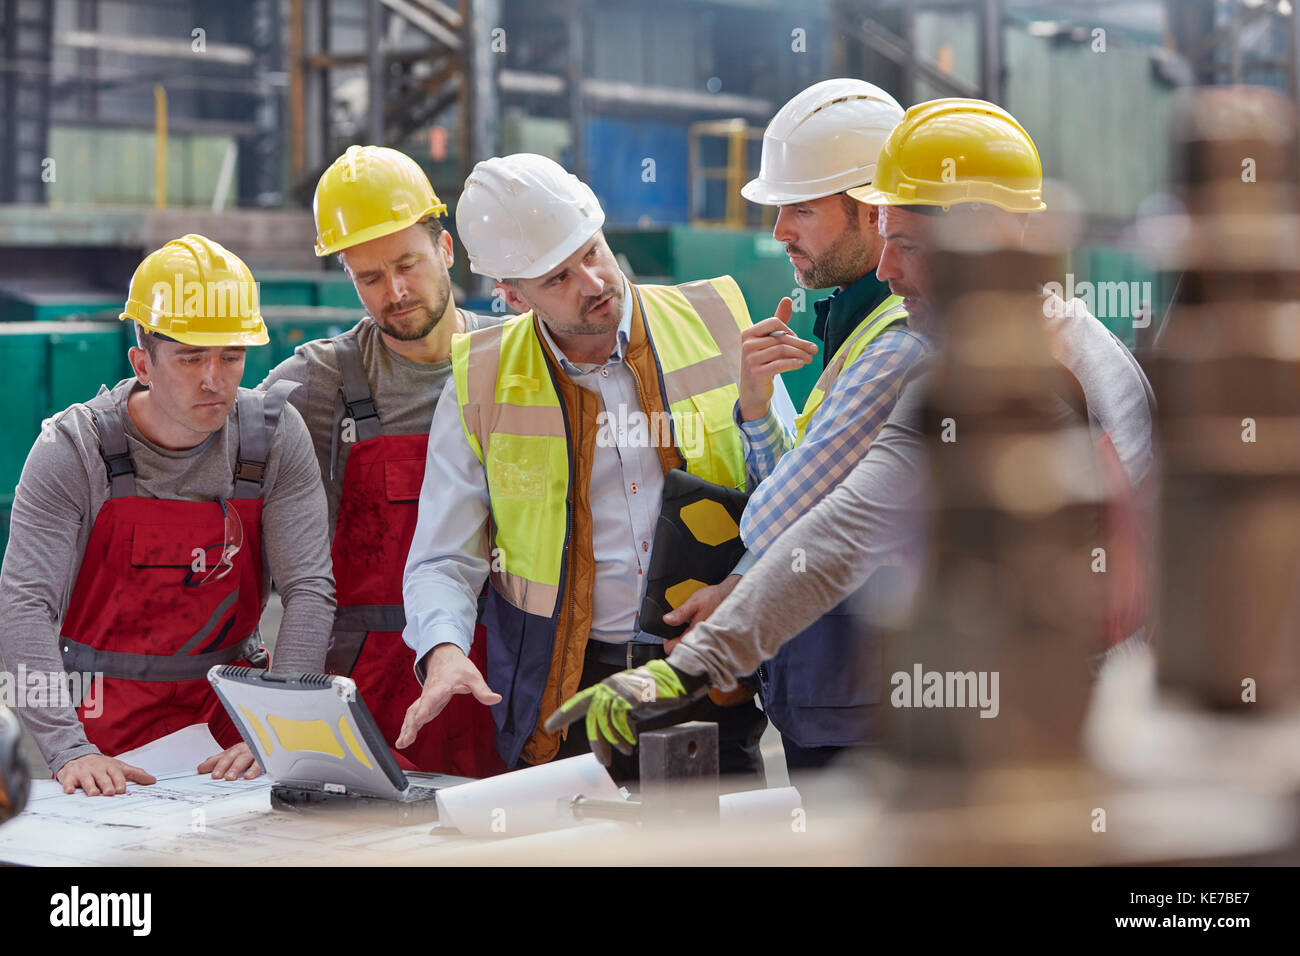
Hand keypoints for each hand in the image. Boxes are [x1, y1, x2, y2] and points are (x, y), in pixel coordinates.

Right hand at [56, 753, 156, 795]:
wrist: (78, 755)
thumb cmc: (102, 765)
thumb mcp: (119, 767)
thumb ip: (136, 774)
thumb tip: (153, 780)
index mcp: (110, 767)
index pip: (116, 774)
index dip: (119, 782)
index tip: (121, 790)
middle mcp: (97, 769)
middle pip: (102, 778)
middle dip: (106, 785)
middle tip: (109, 792)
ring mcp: (83, 772)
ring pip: (87, 780)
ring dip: (90, 787)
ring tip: (93, 794)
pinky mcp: (69, 776)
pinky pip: (67, 781)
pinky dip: (68, 786)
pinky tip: (69, 791)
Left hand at [197, 741, 261, 779]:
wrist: (270, 740)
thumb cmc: (250, 751)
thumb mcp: (234, 755)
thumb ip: (218, 761)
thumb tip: (201, 767)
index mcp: (235, 750)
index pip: (221, 756)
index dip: (211, 763)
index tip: (201, 770)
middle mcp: (243, 750)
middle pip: (231, 756)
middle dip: (223, 765)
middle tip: (216, 776)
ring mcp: (254, 753)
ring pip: (244, 758)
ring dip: (236, 768)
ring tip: (229, 777)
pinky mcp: (265, 757)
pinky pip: (260, 762)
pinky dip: (254, 769)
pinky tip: (249, 776)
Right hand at [396, 643, 500, 748]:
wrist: (444, 658)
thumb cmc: (459, 667)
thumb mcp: (473, 676)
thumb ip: (482, 689)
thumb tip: (497, 699)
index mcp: (441, 685)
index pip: (432, 697)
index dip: (425, 708)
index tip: (419, 718)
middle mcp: (429, 693)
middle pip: (417, 709)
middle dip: (411, 724)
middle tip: (405, 740)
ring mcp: (425, 699)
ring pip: (412, 713)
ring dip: (407, 728)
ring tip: (401, 743)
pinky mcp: (424, 704)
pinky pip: (413, 715)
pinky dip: (408, 727)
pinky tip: (403, 740)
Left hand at [543, 660, 703, 765]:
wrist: (678, 681)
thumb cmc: (658, 692)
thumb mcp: (634, 704)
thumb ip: (620, 713)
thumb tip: (613, 732)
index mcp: (608, 687)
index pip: (580, 701)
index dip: (563, 714)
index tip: (549, 726)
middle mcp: (609, 686)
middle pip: (592, 717)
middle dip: (597, 742)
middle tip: (603, 760)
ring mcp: (619, 690)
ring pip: (605, 722)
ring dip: (615, 742)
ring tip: (624, 751)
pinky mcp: (629, 696)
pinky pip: (620, 722)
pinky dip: (625, 736)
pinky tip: (632, 742)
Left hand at [662, 574, 740, 651]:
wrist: (728, 595)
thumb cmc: (713, 598)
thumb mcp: (693, 603)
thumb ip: (680, 613)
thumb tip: (667, 620)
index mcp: (695, 632)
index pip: (675, 647)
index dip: (667, 642)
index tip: (667, 635)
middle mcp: (702, 638)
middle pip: (683, 648)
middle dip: (676, 640)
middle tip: (675, 629)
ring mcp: (707, 638)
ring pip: (690, 645)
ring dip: (684, 638)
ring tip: (684, 627)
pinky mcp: (711, 635)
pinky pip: (698, 640)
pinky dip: (693, 635)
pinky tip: (693, 626)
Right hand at [736, 297, 816, 421]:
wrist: (753, 390)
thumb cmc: (763, 362)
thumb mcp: (769, 341)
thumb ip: (778, 321)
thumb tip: (787, 299)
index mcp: (748, 333)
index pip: (774, 322)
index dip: (789, 330)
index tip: (798, 339)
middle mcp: (747, 345)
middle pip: (781, 338)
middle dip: (801, 343)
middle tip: (814, 349)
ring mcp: (750, 359)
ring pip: (782, 351)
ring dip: (800, 354)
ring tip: (810, 358)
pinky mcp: (757, 373)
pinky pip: (780, 365)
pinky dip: (794, 363)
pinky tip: (802, 364)